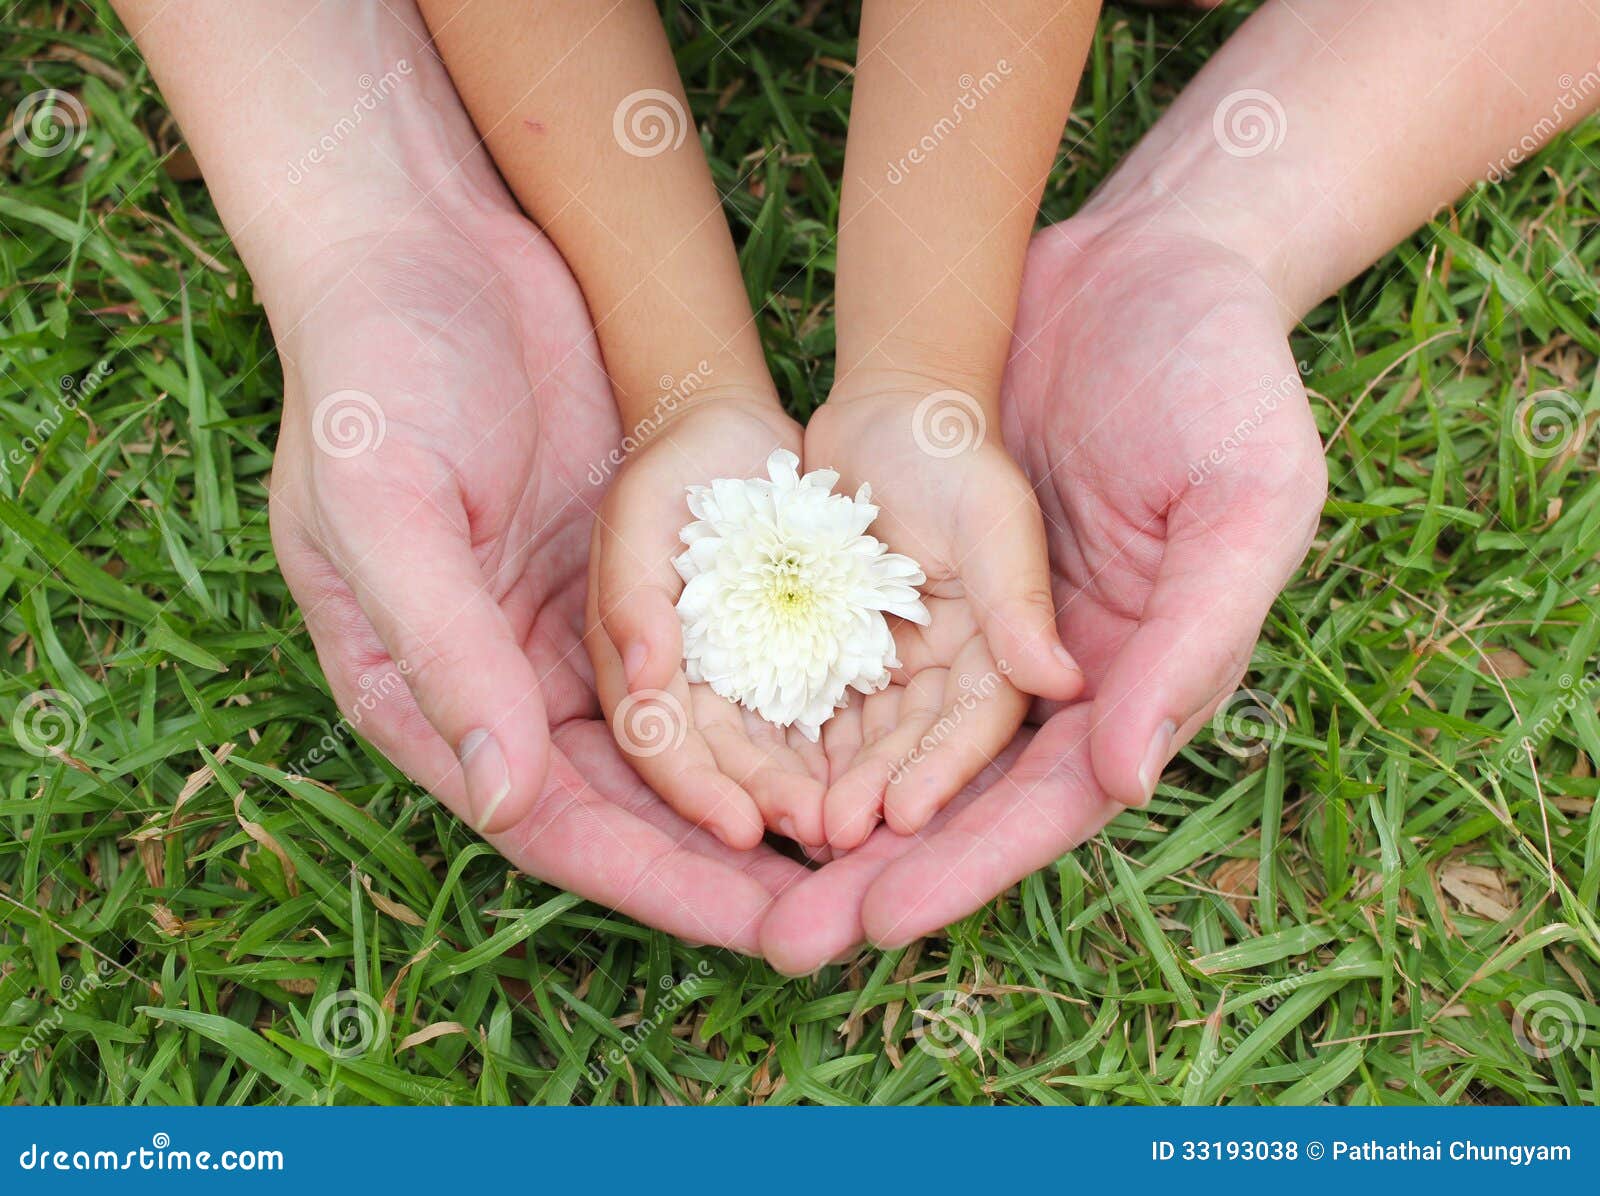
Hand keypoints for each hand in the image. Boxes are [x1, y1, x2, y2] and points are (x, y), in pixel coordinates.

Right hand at [268, 206, 803, 952]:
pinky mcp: (631, 563)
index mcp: (427, 693)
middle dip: (729, 860)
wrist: (425, 243)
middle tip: (837, 909)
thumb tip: (506, 797)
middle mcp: (508, 677)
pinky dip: (773, 696)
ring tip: (864, 838)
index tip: (757, 920)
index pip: (553, 820)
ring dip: (766, 789)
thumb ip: (444, 650)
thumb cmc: (373, 373)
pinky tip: (852, 726)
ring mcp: (573, 622)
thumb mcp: (387, 510)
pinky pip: (711, 652)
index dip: (658, 874)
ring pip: (684, 740)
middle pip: (634, 802)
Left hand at [759, 212, 1326, 971]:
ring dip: (827, 803)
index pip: (1048, 801)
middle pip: (961, 795)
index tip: (880, 919)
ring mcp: (993, 622)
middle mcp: (1064, 670)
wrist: (1147, 262)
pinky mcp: (936, 571)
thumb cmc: (1222, 375)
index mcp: (1144, 675)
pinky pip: (867, 650)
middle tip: (787, 942)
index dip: (966, 865)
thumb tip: (1118, 776)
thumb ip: (1195, 637)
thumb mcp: (1244, 500)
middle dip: (877, 870)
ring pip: (900, 737)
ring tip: (743, 862)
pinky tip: (741, 746)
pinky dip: (812, 702)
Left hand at [801, 384, 1083, 850]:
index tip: (900, 839)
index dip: (953, 798)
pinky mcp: (871, 653)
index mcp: (1041, 654)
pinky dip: (810, 751)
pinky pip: (839, 715)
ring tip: (792, 835)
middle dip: (886, 823)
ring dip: (842, 797)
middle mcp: (988, 676)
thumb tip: (1062, 689)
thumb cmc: (959, 443)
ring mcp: (926, 669)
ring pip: (883, 751)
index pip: (998, 742)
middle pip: (936, 765)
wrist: (892, 401)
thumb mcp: (999, 512)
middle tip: (828, 865)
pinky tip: (765, 786)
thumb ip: (1024, 601)